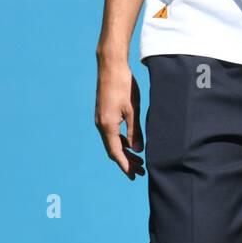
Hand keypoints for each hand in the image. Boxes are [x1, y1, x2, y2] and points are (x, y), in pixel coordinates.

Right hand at [95, 56, 144, 178]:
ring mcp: (101, 119)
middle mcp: (101, 125)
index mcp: (107, 126)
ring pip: (112, 142)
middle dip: (126, 161)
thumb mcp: (133, 110)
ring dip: (124, 152)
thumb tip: (137, 150)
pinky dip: (120, 141)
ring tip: (139, 160)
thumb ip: (134, 131)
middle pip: (113, 150)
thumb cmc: (123, 86)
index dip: (125, 165)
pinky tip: (130, 144)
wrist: (111, 67)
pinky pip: (111, 133)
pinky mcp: (103, 114)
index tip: (134, 175)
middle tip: (140, 172)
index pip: (116, 152)